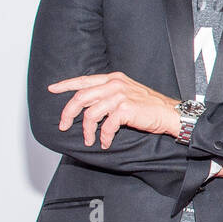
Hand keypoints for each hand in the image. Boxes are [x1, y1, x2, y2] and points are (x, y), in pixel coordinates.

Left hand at [50, 72, 178, 148]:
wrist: (170, 113)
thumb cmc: (150, 106)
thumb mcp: (128, 92)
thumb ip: (109, 93)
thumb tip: (90, 105)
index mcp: (113, 78)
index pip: (84, 80)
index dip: (66, 84)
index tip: (52, 89)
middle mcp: (114, 84)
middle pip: (81, 97)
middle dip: (68, 113)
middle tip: (63, 125)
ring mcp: (120, 96)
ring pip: (90, 114)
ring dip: (87, 130)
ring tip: (89, 140)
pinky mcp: (125, 109)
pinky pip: (106, 126)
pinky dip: (104, 137)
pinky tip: (106, 142)